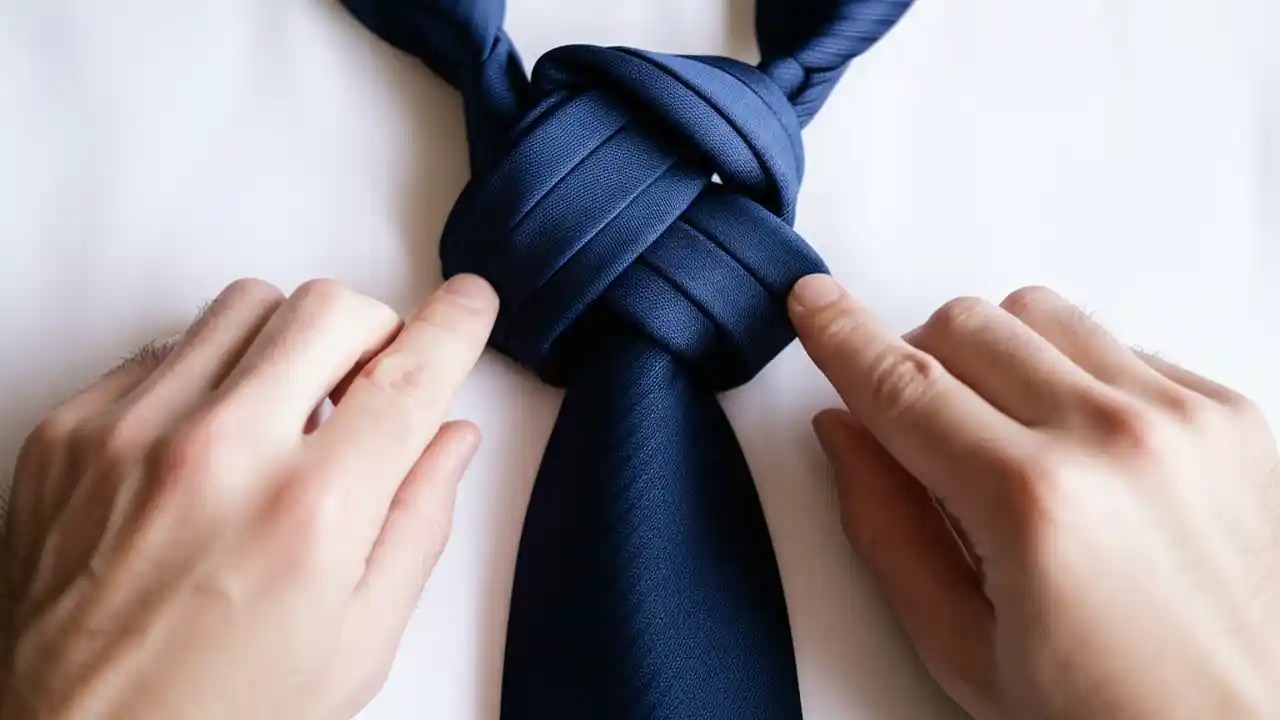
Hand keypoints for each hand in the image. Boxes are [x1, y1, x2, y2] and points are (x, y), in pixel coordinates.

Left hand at [0, 275, 497, 718]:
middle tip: (370, 384)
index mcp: (311, 515)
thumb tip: (449, 439)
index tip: (469, 304)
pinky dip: (207, 376)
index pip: (410, 375)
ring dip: (289, 344)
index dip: (455, 327)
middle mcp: (218, 456)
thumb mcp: (357, 644)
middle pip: (331, 309)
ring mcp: (132, 434)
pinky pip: (165, 347)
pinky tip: (209, 444)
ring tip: (284, 415)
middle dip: (374, 333)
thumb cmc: (215, 715)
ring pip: (247, 306)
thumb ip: (418, 525)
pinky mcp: (68, 431)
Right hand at [788, 276, 1278, 718]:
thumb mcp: (965, 650)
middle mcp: (1117, 440)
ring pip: (1043, 314)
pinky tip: (1083, 456)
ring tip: (1010, 441)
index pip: (902, 382)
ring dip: (999, 357)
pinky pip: (1120, 347)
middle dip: (919, 360)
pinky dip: (1078, 380)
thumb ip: (887, 528)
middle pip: (968, 323)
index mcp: (1033, 504)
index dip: (842, 336)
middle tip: (921, 428)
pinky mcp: (1236, 416)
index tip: (815, 304)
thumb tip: (847, 434)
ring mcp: (1187, 420)